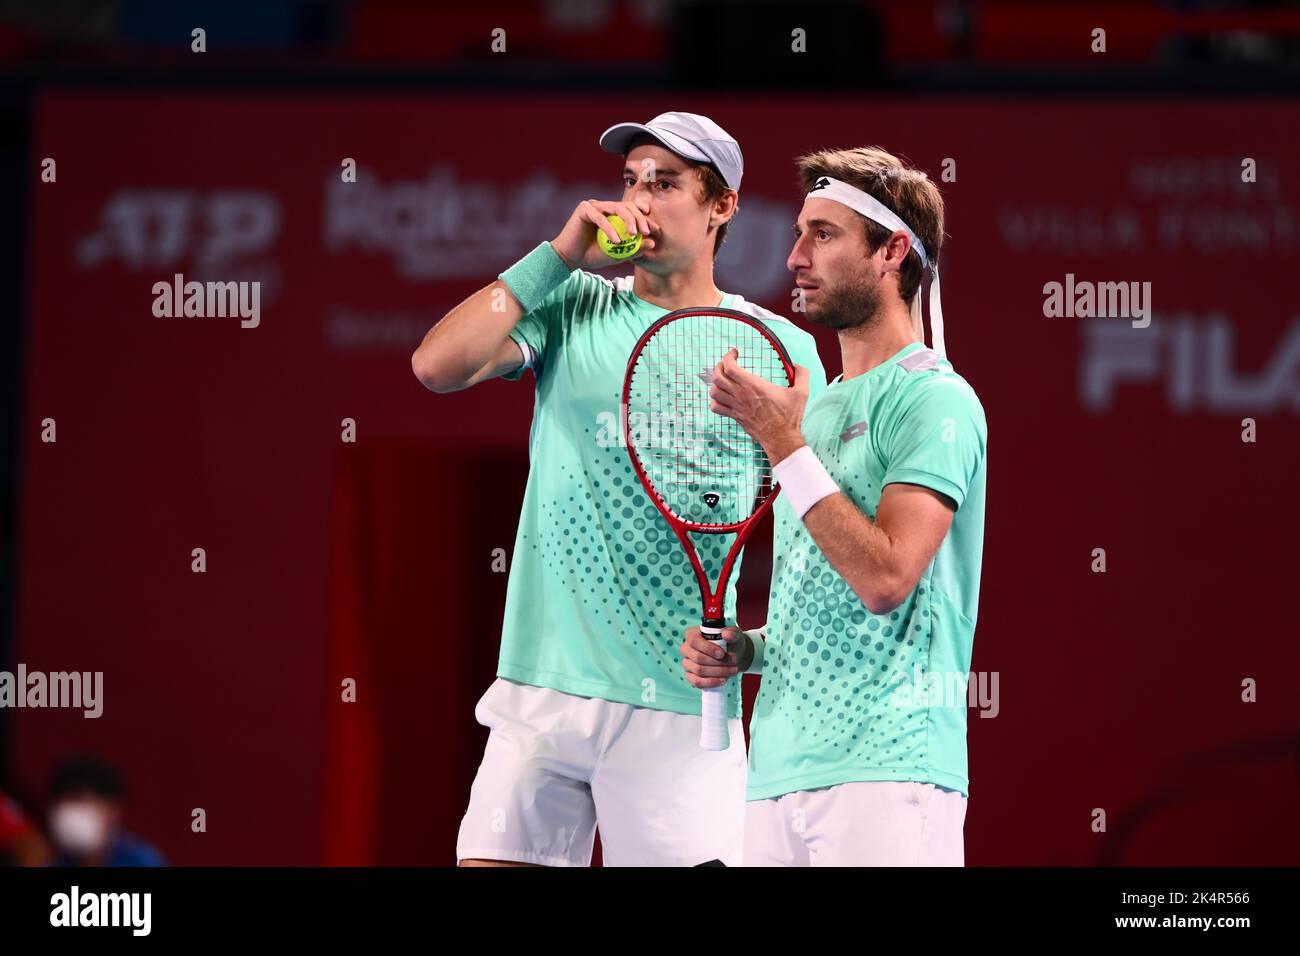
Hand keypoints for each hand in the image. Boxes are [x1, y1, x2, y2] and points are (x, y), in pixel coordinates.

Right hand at [551, 198, 657, 270]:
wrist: (570, 259)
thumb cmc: (594, 256)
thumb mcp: (619, 255)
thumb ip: (634, 249)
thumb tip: (652, 243)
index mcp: (614, 214)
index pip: (633, 211)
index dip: (645, 218)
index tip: (655, 230)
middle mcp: (605, 207)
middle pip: (627, 206)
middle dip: (639, 217)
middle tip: (645, 231)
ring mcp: (594, 206)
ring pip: (616, 207)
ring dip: (628, 219)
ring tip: (633, 234)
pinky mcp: (584, 209)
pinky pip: (600, 217)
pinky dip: (609, 229)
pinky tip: (616, 241)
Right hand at [680, 625, 749, 688]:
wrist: (732, 656)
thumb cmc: (730, 642)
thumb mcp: (733, 635)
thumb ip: (732, 633)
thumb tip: (726, 634)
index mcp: (692, 634)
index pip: (694, 641)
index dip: (708, 648)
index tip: (722, 653)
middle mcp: (686, 648)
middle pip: (698, 658)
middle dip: (717, 662)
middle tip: (734, 662)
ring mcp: (686, 663)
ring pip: (699, 670)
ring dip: (718, 672)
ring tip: (733, 670)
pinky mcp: (690, 676)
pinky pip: (697, 682)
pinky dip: (711, 682)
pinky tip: (723, 680)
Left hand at [709, 348, 809, 464]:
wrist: (781, 438)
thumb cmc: (789, 416)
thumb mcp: (801, 392)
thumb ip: (802, 374)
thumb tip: (797, 364)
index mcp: (754, 385)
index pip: (730, 367)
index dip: (728, 356)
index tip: (735, 353)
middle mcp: (741, 395)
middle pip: (717, 377)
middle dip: (719, 366)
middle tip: (727, 364)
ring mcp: (736, 407)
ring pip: (714, 391)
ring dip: (716, 383)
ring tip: (724, 379)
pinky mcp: (735, 417)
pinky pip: (716, 407)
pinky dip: (715, 401)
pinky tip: (723, 397)